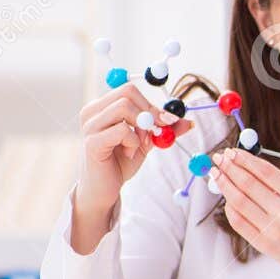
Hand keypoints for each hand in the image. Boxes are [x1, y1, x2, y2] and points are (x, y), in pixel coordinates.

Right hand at [71, 82, 193, 253]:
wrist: (104, 189)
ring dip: (141, 128)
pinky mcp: (91, 142)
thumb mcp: (147, 142)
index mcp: (103, 107)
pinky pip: (122, 130)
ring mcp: (90, 125)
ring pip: (124, 107)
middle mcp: (92, 111)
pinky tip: (128, 154)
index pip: (130, 89)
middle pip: (127, 92)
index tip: (169, 121)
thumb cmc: (121, 163)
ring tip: (137, 145)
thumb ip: (165, 130)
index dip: (153, 104)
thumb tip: (190, 122)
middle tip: (158, 131)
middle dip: (150, 112)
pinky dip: (133, 142)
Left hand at [210, 148, 279, 278]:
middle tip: (219, 158)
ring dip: (224, 185)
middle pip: (249, 184)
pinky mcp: (263, 243)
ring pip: (239, 201)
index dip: (245, 159)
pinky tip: (226, 198)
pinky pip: (238, 222)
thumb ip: (277, 182)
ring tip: (216, 174)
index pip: (265, 171)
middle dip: (230, 168)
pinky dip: (229, 208)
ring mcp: (273, 229)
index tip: (232, 151)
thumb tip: (244, 164)